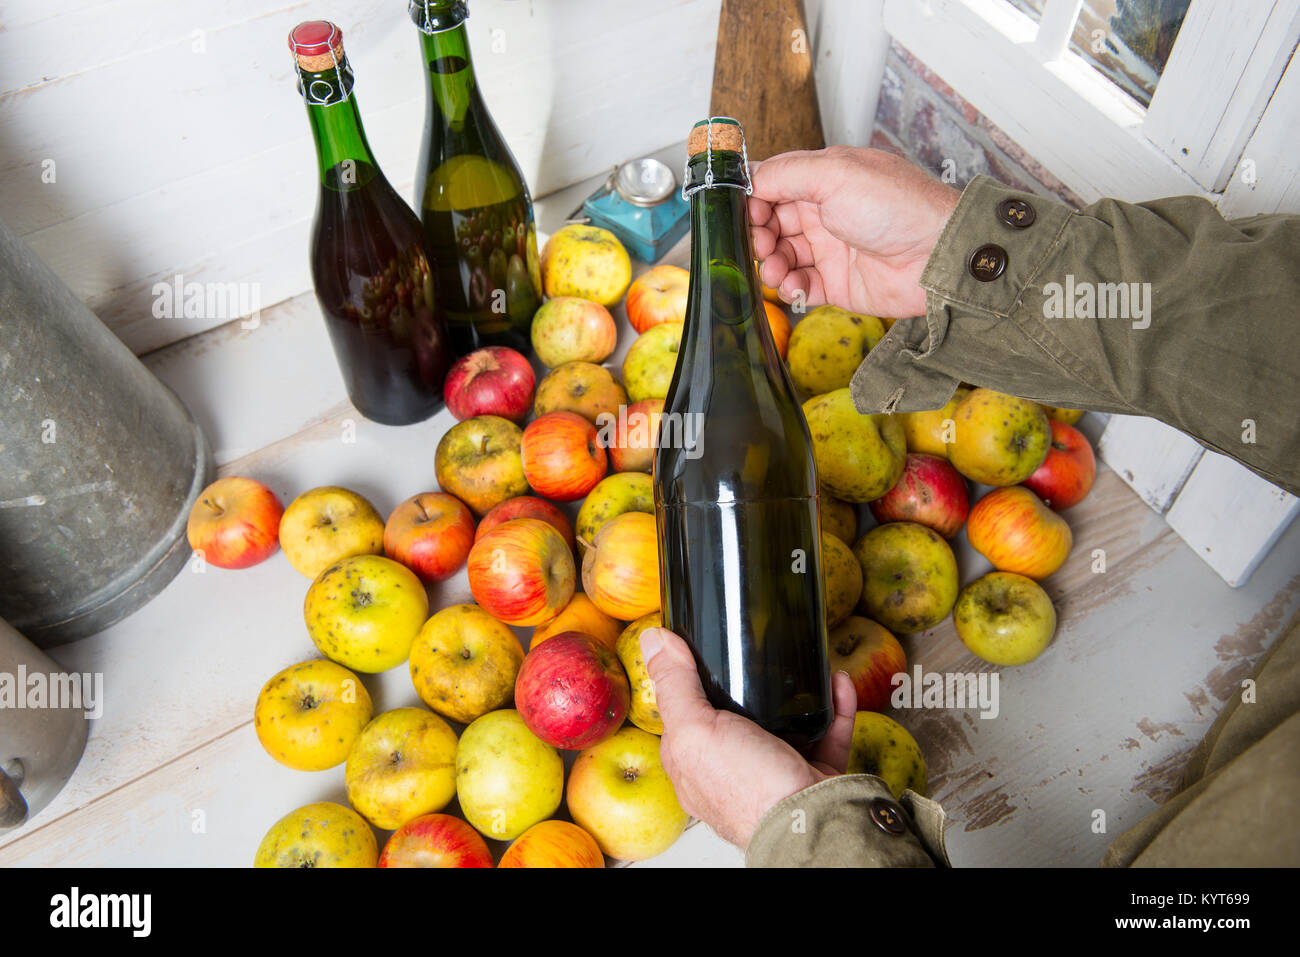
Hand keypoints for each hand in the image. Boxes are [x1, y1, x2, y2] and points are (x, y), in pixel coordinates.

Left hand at [638, 626, 858, 847]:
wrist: (810, 824)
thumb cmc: (746, 789)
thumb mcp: (696, 730)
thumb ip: (675, 686)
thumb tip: (652, 640)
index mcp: (694, 765)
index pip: (683, 716)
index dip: (687, 683)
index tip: (700, 648)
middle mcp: (732, 771)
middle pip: (737, 717)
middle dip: (749, 684)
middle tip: (757, 650)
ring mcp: (775, 773)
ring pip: (786, 722)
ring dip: (797, 691)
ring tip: (799, 661)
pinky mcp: (814, 773)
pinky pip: (827, 732)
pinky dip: (835, 706)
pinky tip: (836, 681)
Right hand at [748, 146, 960, 318]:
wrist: (935, 257)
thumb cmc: (897, 207)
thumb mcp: (835, 173)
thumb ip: (786, 173)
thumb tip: (749, 177)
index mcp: (825, 179)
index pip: (772, 185)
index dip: (752, 199)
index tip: (742, 213)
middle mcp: (825, 213)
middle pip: (771, 223)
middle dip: (757, 234)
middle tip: (761, 244)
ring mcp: (831, 249)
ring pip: (781, 257)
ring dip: (770, 264)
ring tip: (776, 269)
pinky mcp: (837, 284)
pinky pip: (800, 287)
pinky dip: (789, 288)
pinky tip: (794, 286)